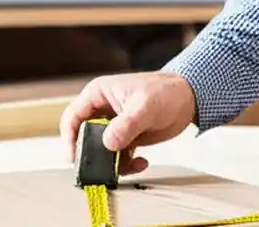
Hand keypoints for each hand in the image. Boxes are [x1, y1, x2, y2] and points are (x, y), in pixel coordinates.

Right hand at [59, 71, 197, 175]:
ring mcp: (113, 126)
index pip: (72, 117)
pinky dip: (126, 165)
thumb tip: (108, 143)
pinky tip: (141, 163)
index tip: (74, 157)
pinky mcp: (125, 138)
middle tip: (103, 167)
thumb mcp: (145, 106)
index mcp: (98, 94)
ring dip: (112, 163)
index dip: (69, 138)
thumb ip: (126, 125)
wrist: (189, 99)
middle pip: (84, 138)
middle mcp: (102, 110)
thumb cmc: (166, 91)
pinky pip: (116, 157)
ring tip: (130, 165)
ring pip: (100, 151)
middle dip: (93, 154)